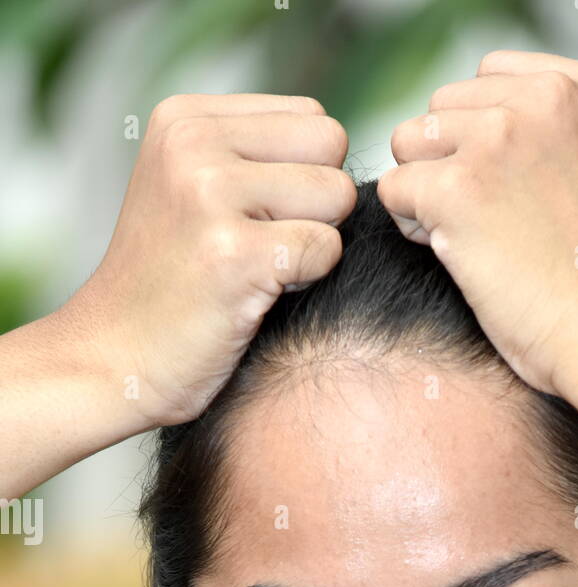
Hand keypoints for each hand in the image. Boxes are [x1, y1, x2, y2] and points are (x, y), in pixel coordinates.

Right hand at [60, 93, 356, 427]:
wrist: (114, 359)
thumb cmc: (173, 287)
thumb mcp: (194, 190)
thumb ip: (259, 156)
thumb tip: (344, 152)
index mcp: (186, 119)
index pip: (313, 118)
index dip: (306, 175)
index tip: (254, 217)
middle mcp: (193, 142)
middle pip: (331, 146)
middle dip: (318, 203)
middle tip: (264, 246)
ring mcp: (210, 194)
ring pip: (336, 196)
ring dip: (312, 244)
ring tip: (256, 270)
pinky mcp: (233, 253)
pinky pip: (325, 249)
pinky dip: (305, 281)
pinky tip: (255, 295)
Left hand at [377, 50, 577, 398]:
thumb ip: (551, 133)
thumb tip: (473, 127)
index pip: (490, 76)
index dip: (483, 137)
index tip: (517, 192)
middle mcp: (548, 96)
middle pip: (444, 105)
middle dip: (451, 160)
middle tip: (496, 224)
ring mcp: (500, 138)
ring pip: (409, 140)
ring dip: (426, 189)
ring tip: (475, 237)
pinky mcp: (458, 188)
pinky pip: (394, 189)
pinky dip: (413, 228)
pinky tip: (459, 256)